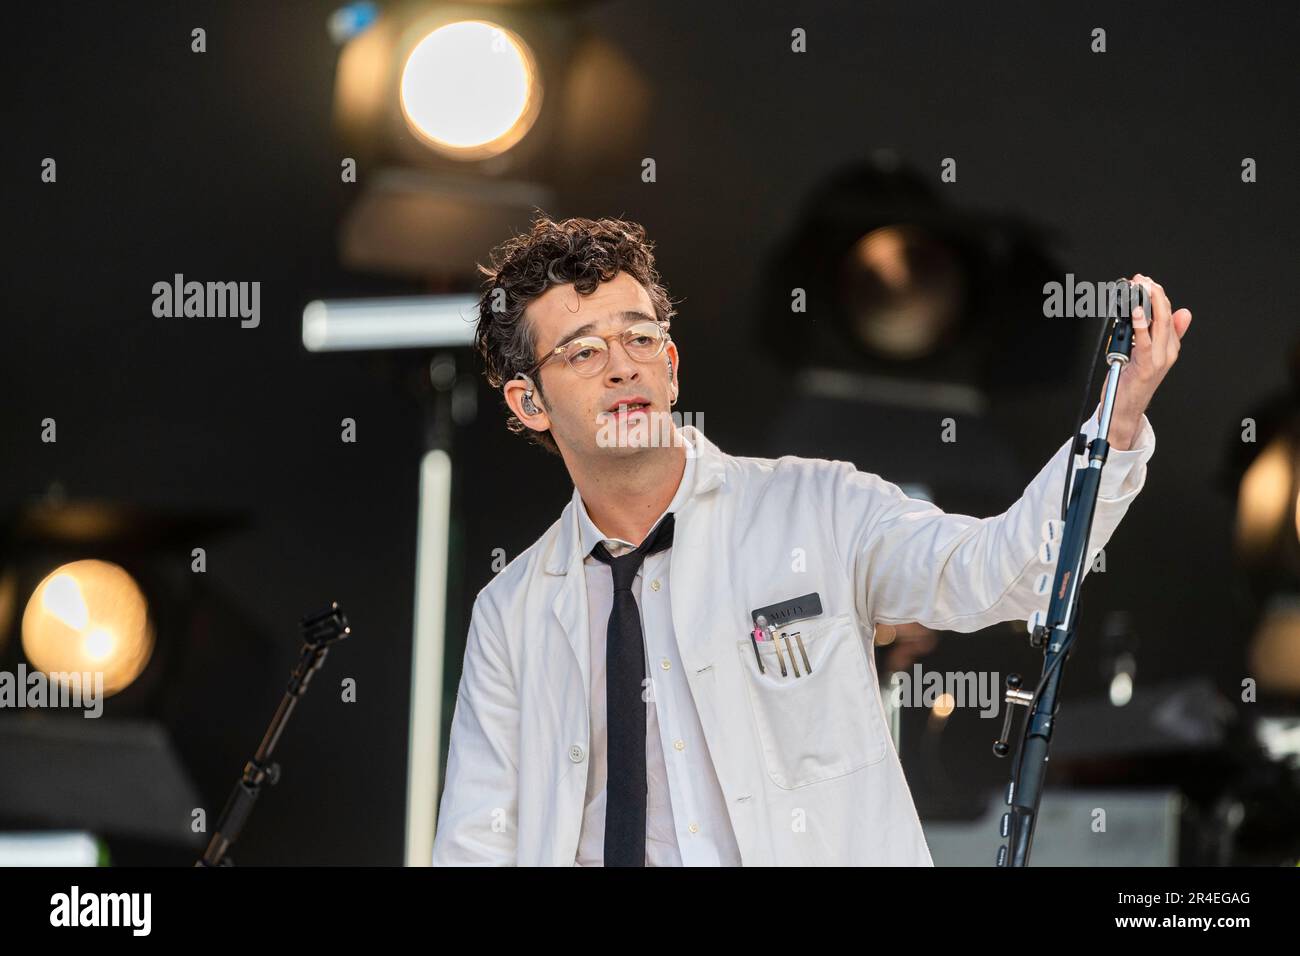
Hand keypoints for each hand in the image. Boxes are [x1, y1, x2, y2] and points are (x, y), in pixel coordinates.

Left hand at [1103, 273, 1192, 448]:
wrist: (1124, 410)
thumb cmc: (1132, 383)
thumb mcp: (1146, 355)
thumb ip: (1159, 336)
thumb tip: (1182, 312)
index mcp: (1169, 347)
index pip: (1168, 313)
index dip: (1158, 295)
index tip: (1146, 281)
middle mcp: (1168, 352)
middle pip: (1165, 315)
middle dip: (1155, 294)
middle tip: (1142, 279)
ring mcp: (1159, 360)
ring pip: (1158, 325)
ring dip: (1149, 303)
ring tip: (1141, 287)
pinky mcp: (1146, 367)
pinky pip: (1144, 342)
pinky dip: (1140, 325)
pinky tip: (1134, 311)